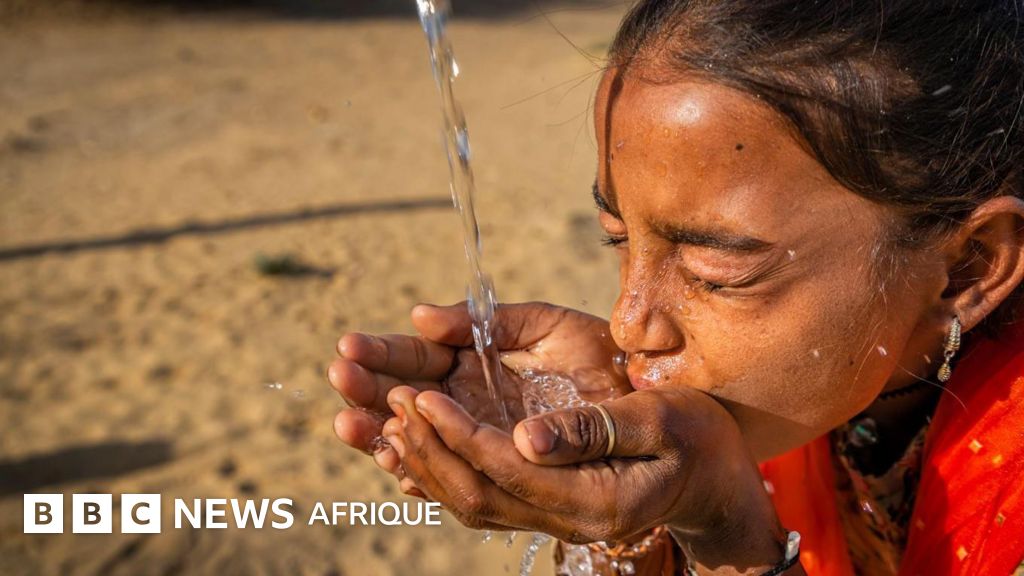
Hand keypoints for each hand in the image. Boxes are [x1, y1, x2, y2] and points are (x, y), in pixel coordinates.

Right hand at [327, 302, 629, 494]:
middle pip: (403, 397)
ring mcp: (476, 436)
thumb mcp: (545, 325)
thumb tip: (421, 318)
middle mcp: (466, 400)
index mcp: (471, 359)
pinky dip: (421, 472)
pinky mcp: (495, 471)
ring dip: (380, 432)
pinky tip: (395, 463)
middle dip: (369, 389)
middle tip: (342, 379)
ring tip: (350, 423)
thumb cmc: (598, 356)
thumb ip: (487, 320)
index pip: (417, 356)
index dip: (383, 352)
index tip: (351, 347)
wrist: (645, 402)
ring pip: (417, 440)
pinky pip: (451, 478)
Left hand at [382, 384, 792, 572]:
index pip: (506, 469)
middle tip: (389, 397)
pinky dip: (443, 472)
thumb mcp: (662, 421)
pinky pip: (483, 497)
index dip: (458, 433)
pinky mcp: (546, 506)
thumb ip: (598, 429)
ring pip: (471, 500)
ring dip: (425, 460)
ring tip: (386, 416)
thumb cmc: (700, 439)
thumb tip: (527, 436)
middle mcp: (564, 519)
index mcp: (592, 500)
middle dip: (427, 446)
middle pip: (476, 493)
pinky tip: (415, 444)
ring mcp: (553, 518)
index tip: (420, 394)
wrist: (717, 482)